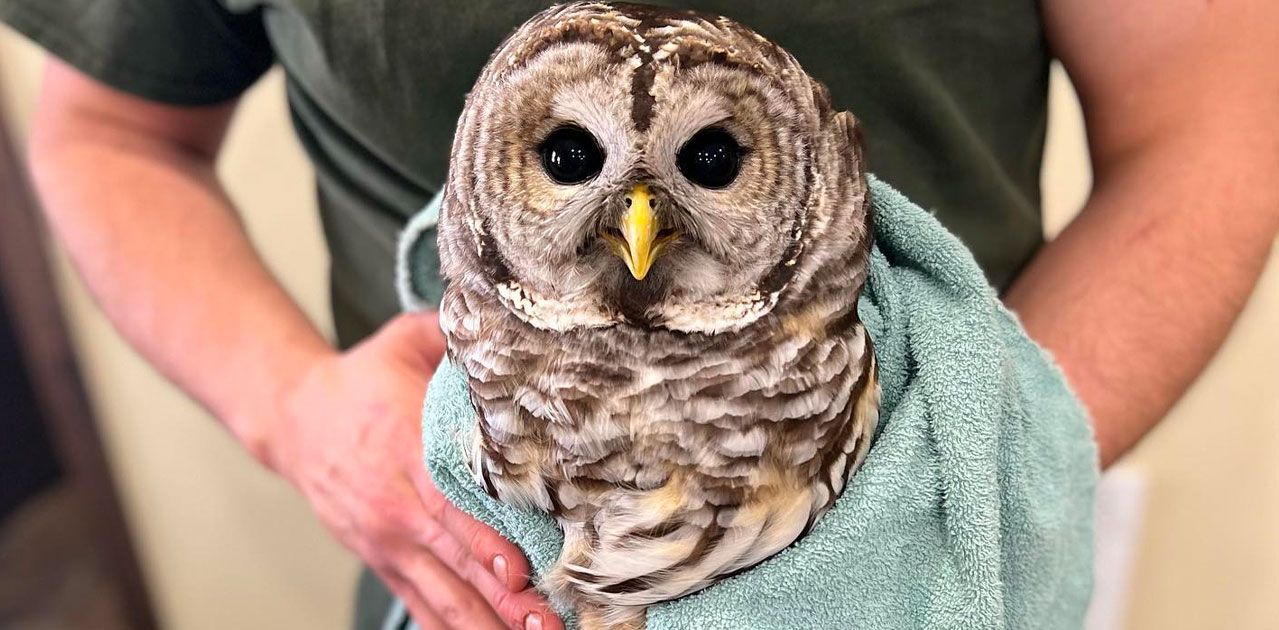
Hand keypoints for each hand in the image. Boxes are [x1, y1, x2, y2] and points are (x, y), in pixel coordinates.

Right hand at [267, 312, 561, 629]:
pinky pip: (418, 601)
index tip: (517, 567)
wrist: (293, 416)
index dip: (483, 538)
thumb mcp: (405, 341)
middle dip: (501, 596)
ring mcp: (385, 537)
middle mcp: (394, 500)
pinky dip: (450, 626)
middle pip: (453, 557)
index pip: (448, 500)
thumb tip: (507, 320)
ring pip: (439, 590)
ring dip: (484, 621)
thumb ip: (454, 334)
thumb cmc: (361, 379)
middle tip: (544, 619)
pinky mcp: (381, 558)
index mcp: (405, 445)